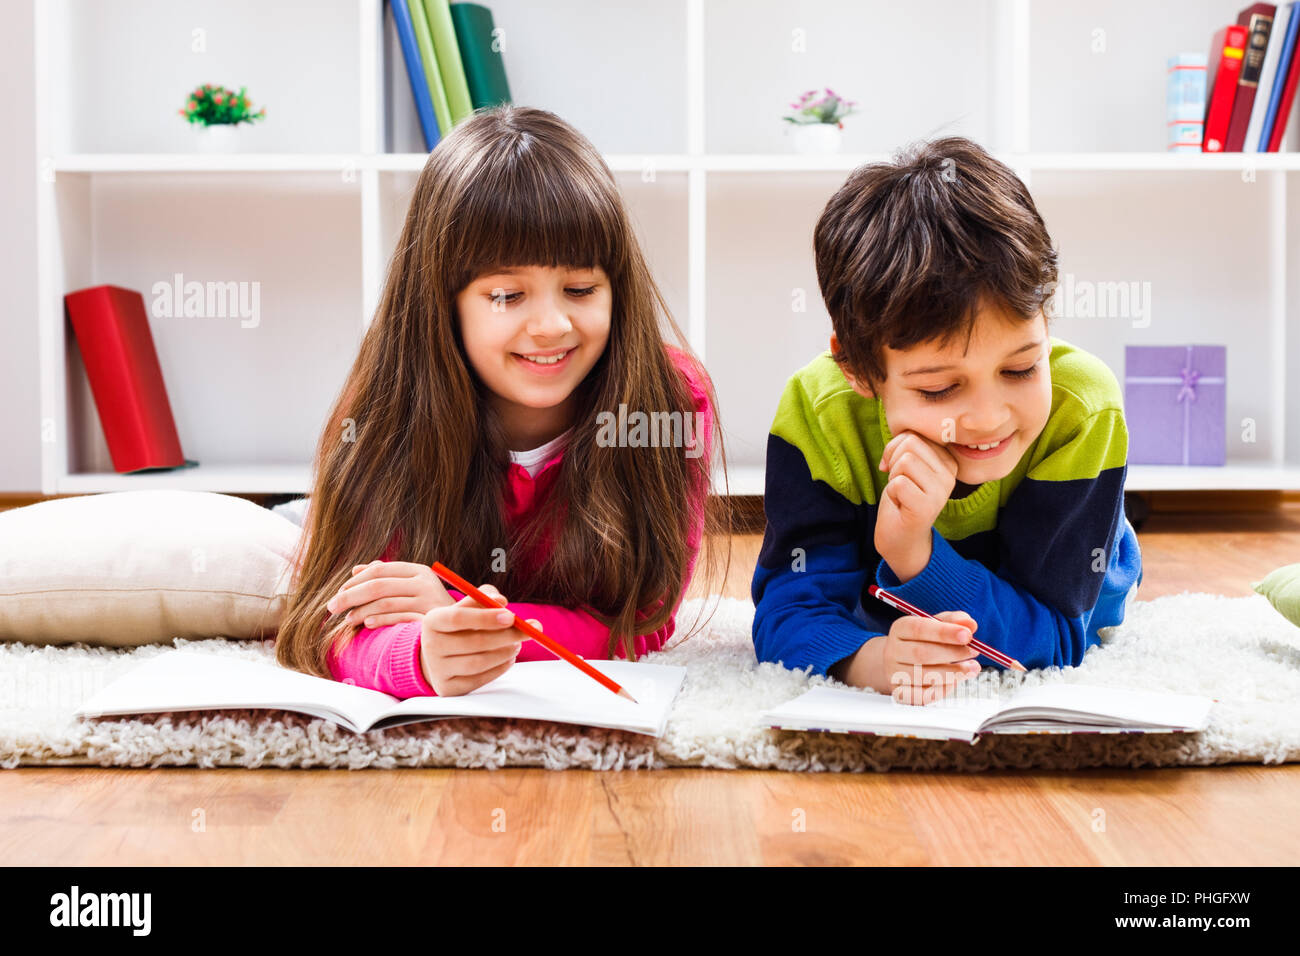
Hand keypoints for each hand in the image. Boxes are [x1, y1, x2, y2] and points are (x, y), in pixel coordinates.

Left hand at [325, 561, 456, 628]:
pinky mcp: (427, 619)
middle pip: (378, 585)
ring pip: (384, 602)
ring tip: (347, 619)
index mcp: (418, 571)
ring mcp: (427, 601)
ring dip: (360, 611)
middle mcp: (424, 582)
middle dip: (350, 596)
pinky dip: (377, 620)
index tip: (339, 592)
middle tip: (331, 607)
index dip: (356, 580)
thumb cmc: (428, 608)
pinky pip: (395, 617)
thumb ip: (386, 577)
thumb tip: (355, 569)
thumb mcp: (410, 588)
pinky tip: (365, 624)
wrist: (460, 630)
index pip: (380, 570)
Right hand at [419, 583, 543, 696]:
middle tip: (528, 630)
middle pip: (472, 642)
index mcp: (433, 621)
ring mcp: (438, 670)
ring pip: (478, 662)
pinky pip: (479, 679)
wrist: (438, 655)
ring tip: (517, 644)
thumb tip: (500, 600)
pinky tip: (508, 658)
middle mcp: (431, 646)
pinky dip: (499, 668)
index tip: (511, 615)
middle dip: (506, 636)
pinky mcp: (449, 688)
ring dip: (504, 652)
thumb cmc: (460, 626)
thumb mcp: (467, 607)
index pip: (458, 618)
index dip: (486, 617)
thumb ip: (483, 598)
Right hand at [835, 611, 980, 704]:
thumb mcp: (937, 624)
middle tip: (974, 652)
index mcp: (900, 628)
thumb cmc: (923, 640)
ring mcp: (894, 673)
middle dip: (953, 653)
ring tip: (971, 668)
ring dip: (953, 673)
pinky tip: (955, 681)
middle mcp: (892, 651)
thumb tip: (969, 624)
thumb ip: (954, 621)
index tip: (967, 635)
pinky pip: (923, 696)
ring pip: (923, 676)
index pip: (919, 628)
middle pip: (921, 654)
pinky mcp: (900, 693)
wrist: (900, 660)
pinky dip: (943, 690)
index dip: (944, 632)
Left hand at [875, 429, 958, 569]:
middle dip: (894, 461)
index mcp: (948, 461)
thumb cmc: (901, 498)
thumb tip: (903, 435)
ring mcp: (941, 491)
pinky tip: (901, 505)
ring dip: (894, 478)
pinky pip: (898, 483)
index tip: (900, 470)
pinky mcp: (927, 506)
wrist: (901, 537)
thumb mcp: (906, 464)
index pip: (915, 434)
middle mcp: (950, 475)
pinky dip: (892, 493)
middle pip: (910, 443)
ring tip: (902, 494)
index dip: (896, 449)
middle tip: (900, 484)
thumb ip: (907, 445)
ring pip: (905, 461)